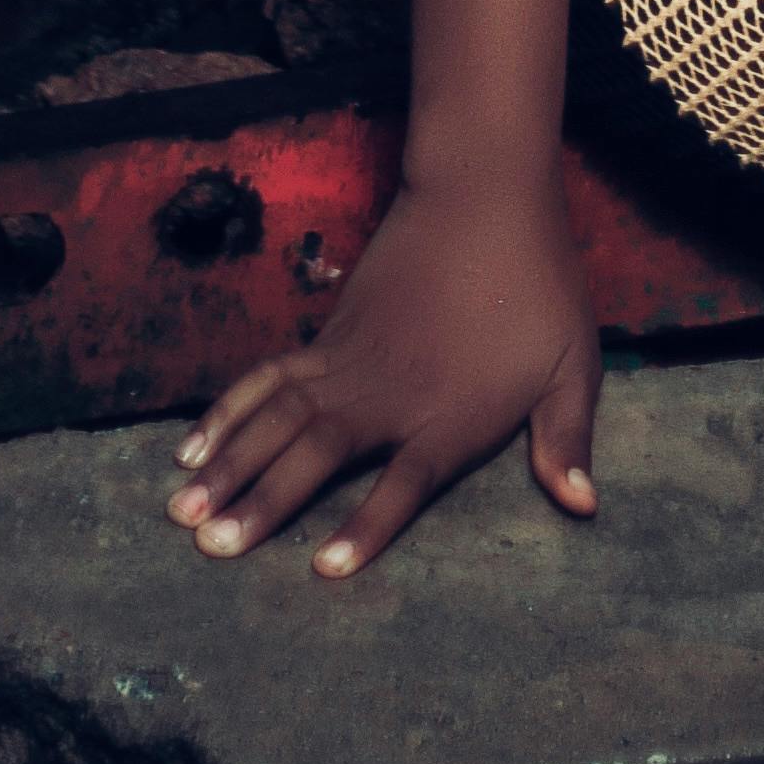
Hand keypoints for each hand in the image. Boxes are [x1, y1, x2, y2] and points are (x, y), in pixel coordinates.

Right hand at [163, 171, 600, 576]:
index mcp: (449, 417)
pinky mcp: (330, 336)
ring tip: (180, 508)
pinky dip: (229, 412)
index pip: (402, 486)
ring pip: (277, 419)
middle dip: (261, 502)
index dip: (364, 528)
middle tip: (208, 544)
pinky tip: (195, 443)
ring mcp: (351, 363)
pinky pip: (270, 381)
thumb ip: (567, 438)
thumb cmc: (536, 284)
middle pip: (315, 456)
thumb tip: (584, 507)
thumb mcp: (572, 362)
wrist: (484, 194)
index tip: (322, 569)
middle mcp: (389, 397)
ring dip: (229, 463)